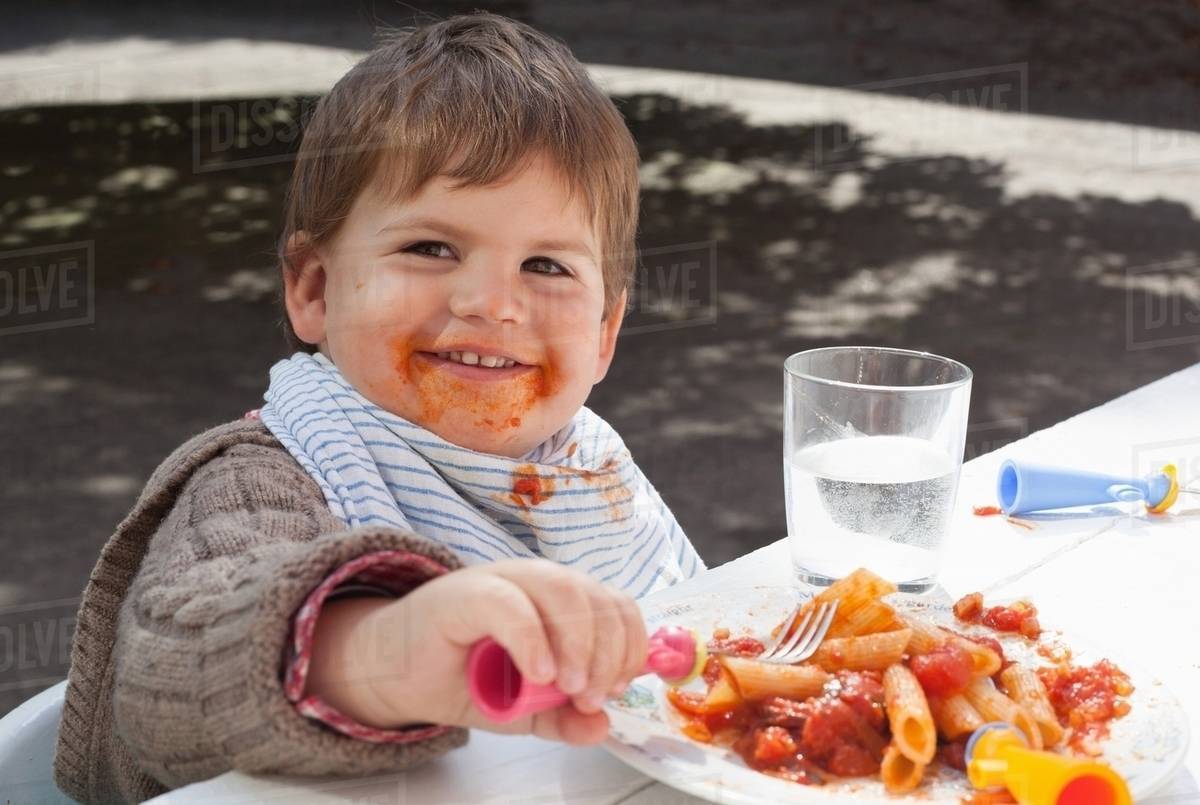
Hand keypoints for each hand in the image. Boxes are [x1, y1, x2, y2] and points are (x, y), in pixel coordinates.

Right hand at [306, 559, 647, 744]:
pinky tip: (538, 672)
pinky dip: (531, 639)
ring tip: (570, 688)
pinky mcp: (462, 592)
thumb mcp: (522, 710)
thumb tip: (601, 725)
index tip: (618, 688)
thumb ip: (562, 717)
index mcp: (559, 602)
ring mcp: (500, 580)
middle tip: (593, 696)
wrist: (394, 674)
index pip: (614, 605)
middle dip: (608, 650)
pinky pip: (507, 603)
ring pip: (562, 589)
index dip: (628, 645)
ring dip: (577, 644)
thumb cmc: (461, 680)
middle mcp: (535, 581)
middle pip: (595, 596)